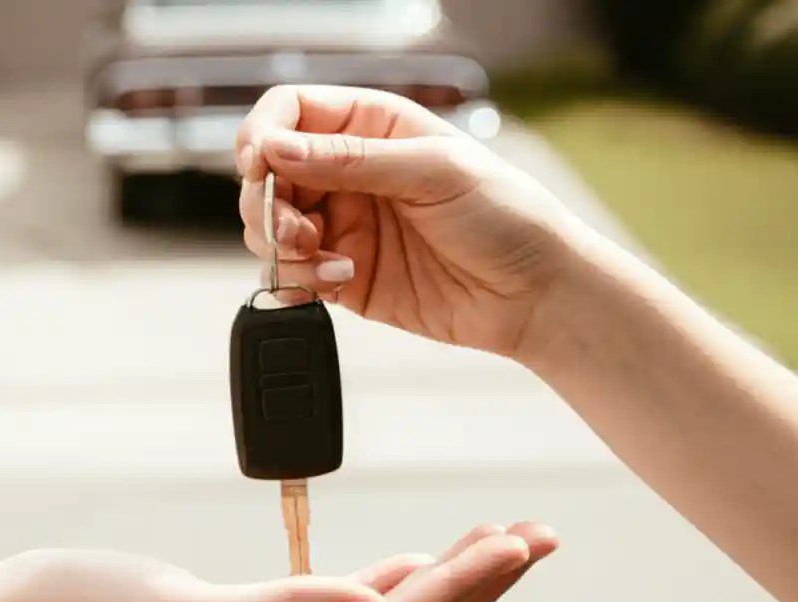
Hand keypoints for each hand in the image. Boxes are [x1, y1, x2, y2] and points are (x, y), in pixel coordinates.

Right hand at [235, 85, 593, 359]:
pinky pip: (293, 276)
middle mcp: (350, 174)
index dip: (264, 133)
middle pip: (269, 174)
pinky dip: (296, 281)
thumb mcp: (434, 171)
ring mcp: (345, 226)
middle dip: (268, 200)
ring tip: (325, 257)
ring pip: (271, 228)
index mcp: (373, 128)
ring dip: (281, 245)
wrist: (537, 294)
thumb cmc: (508, 217)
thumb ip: (352, 161)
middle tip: (296, 226)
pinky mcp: (344, 277)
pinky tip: (335, 280)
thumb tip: (279, 147)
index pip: (292, 112)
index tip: (261, 162)